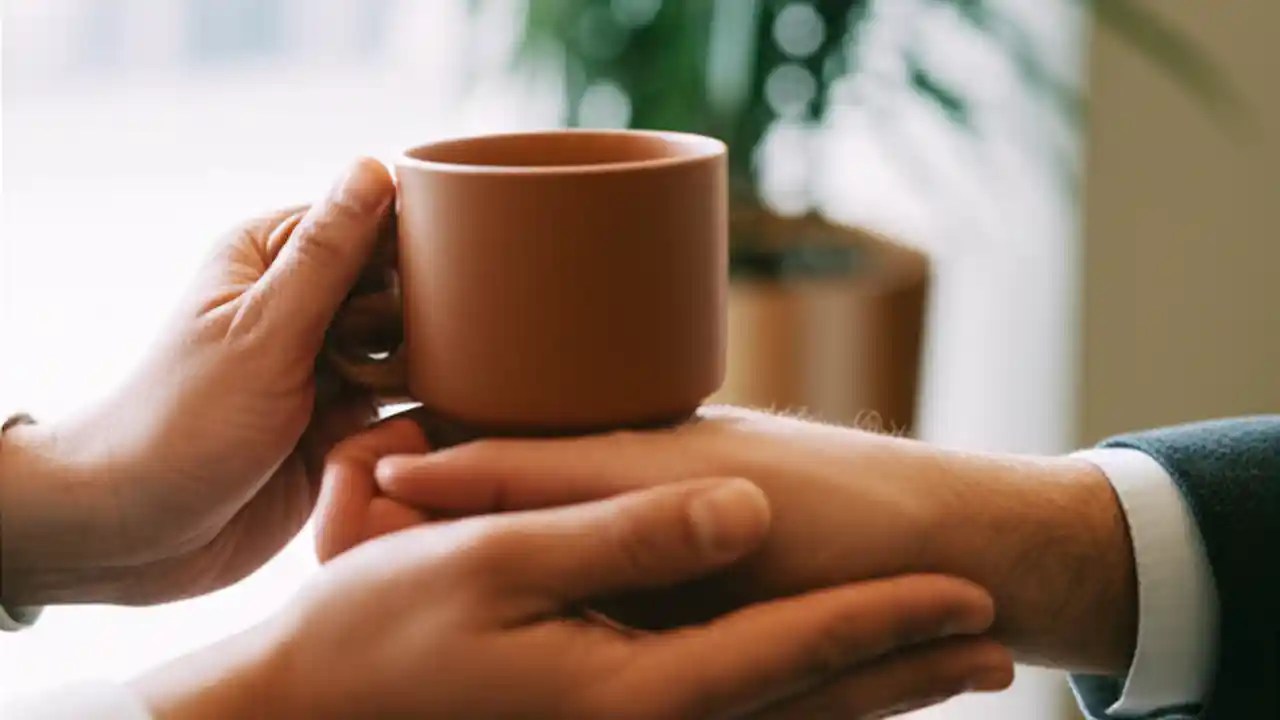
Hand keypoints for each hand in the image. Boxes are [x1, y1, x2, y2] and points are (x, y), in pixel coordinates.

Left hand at [0, 159, 393, 604]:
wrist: (143, 531)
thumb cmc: (184, 422)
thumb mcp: (265, 329)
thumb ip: (329, 254)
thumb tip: (376, 167)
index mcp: (275, 257)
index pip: (376, 227)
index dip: (410, 256)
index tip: (415, 295)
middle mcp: (304, 305)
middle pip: (403, 292)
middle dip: (412, 327)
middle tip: (372, 366)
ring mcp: (327, 366)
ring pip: (412, 353)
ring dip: (412, 379)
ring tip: (368, 410)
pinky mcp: (342, 423)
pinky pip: (403, 409)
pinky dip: (407, 422)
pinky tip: (393, 438)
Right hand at [133, 477, 1010, 718]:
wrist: (305, 715)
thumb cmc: (382, 634)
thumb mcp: (499, 562)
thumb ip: (630, 536)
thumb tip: (744, 513)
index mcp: (637, 687)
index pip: (797, 652)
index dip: (890, 622)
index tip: (976, 601)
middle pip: (809, 703)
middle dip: (905, 672)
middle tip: (998, 654)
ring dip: (866, 695)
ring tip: (944, 677)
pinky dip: (791, 708)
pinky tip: (817, 697)